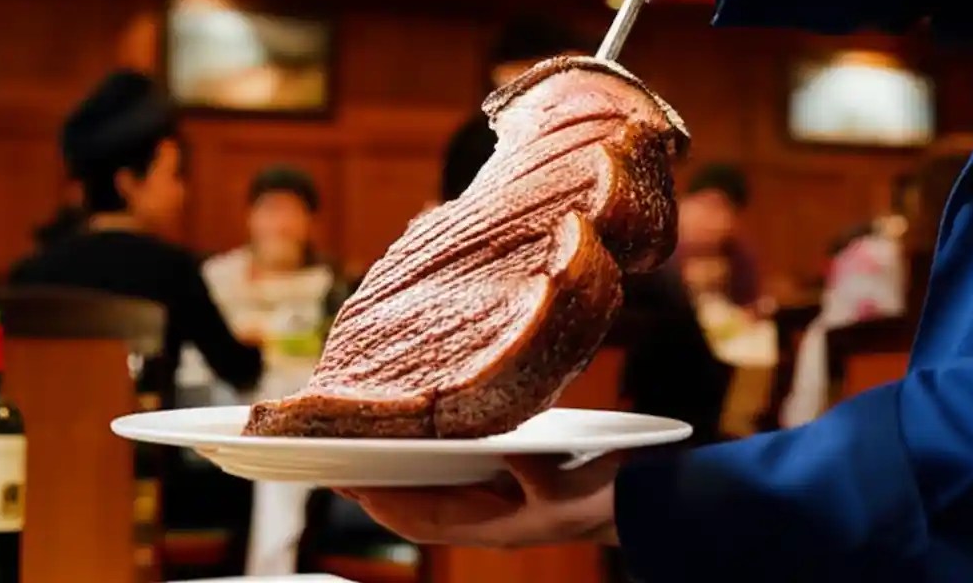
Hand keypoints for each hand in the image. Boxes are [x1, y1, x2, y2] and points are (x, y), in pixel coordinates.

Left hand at [339, 454, 620, 547]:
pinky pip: (453, 482)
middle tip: (335, 463)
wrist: (638, 502)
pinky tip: (416, 446)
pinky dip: (426, 467)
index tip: (349, 482)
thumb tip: (499, 444)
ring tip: (363, 453)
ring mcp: (495, 505)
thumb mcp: (566, 486)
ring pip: (430, 497)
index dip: (382, 504)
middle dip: (376, 490)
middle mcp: (487, 519)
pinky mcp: (506, 487)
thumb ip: (532, 468)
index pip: (422, 522)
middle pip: (416, 509)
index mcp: (494, 527)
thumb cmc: (605, 498)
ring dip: (396, 479)